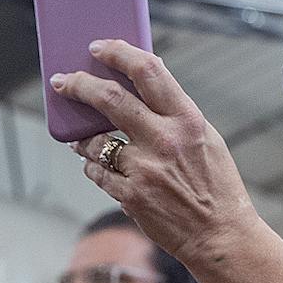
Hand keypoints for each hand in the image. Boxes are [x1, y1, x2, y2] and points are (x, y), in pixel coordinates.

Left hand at [54, 40, 258, 274]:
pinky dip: (92, 166)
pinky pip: (97, 173)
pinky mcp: (130, 196)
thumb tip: (146, 80)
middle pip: (110, 99)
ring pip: (95, 141)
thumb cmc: (215, 185)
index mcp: (187, 120)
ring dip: (81, 137)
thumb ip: (175, 111)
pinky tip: (96, 166)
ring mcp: (144, 170)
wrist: (219, 235)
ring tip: (78, 138)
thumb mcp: (206, 138)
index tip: (99, 47)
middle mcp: (164, 141)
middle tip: (63, 81)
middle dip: (79, 85)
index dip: (118, 53)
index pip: (148, 71)